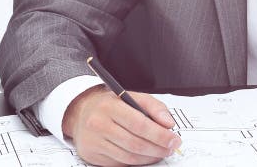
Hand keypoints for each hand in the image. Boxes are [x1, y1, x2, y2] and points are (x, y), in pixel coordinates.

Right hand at [62, 84, 181, 165]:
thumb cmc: (112, 104)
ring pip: (128, 156)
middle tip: (171, 147)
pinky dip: (136, 162)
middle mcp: (99, 124)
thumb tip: (169, 124)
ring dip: (149, 157)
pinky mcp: (91, 155)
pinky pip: (119, 163)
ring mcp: (94, 142)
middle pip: (135, 143)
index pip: (140, 124)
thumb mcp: (133, 97)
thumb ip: (154, 107)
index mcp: (110, 106)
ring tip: (161, 152)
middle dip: (158, 148)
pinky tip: (145, 156)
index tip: (174, 139)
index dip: (159, 135)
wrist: (82, 112)